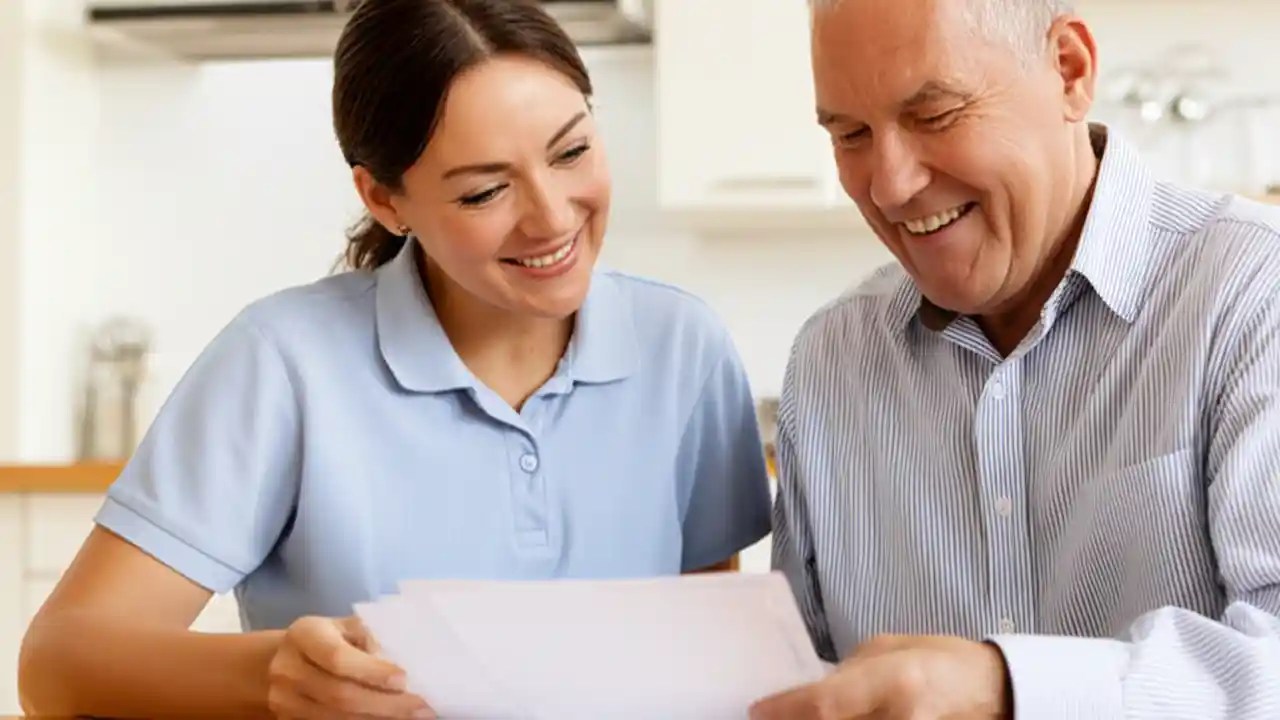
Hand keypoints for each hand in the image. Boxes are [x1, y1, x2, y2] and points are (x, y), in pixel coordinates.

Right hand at [266, 615, 433, 718]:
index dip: (372, 672)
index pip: (338, 657)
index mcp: (305, 634)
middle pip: (339, 694)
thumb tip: (401, 661)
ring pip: (335, 718)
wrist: (281, 661)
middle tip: (422, 708)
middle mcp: (288, 668)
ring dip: (378, 719)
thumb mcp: (344, 626)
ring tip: (411, 717)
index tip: (404, 680)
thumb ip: (369, 637)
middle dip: (385, 704)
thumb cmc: (326, 638)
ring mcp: (284, 699)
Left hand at [750, 634, 1010, 719]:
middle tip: (774, 718)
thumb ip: (846, 675)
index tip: (757, 710)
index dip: (782, 711)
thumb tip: (803, 695)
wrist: (997, 693)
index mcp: (894, 682)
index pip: (823, 706)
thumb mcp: (889, 649)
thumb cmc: (943, 663)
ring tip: (803, 717)